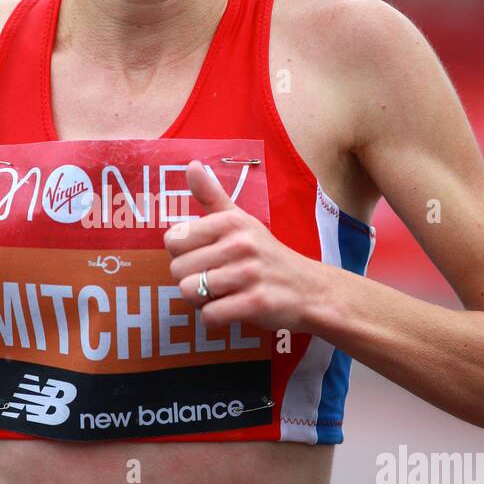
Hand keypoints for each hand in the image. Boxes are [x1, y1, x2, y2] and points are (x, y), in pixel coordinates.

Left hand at [163, 159, 317, 331]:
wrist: (310, 289)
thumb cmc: (267, 255)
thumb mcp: (242, 220)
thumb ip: (212, 196)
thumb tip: (191, 165)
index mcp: (231, 222)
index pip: (173, 240)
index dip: (183, 254)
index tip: (204, 257)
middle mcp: (240, 244)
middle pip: (177, 269)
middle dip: (190, 280)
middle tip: (214, 280)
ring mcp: (248, 274)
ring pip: (190, 292)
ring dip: (201, 300)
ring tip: (222, 294)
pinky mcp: (256, 303)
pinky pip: (209, 315)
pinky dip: (214, 318)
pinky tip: (230, 308)